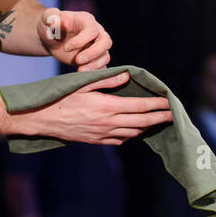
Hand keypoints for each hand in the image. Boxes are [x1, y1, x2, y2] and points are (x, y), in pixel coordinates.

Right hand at [19, 70, 172, 143]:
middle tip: (172, 115)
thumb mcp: (82, 84)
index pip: (140, 106)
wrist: (43, 119)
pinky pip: (120, 140)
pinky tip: (133, 130)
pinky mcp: (96, 140)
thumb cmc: (60, 98)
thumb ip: (106, 81)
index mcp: (107, 106)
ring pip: (133, 132)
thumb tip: (126, 76)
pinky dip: (130, 134)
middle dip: (159, 118)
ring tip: (156, 122)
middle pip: (142, 121)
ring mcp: (103, 133)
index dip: (157, 105)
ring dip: (147, 127)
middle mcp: (109, 122)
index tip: (169, 103)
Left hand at [39, 8, 112, 69]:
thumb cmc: (50, 25)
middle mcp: (97, 32)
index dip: (81, 40)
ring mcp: (98, 46)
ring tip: (79, 71)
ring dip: (94, 65)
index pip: (92, 30)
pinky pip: (102, 67)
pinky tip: (84, 77)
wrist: (51, 37)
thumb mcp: (47, 18)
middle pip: (105, 42)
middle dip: (93, 53)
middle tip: (78, 61)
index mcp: (86, 20)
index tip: (66, 48)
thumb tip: (53, 22)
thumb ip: (50, 18)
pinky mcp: (95, 59)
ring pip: (105, 56)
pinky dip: (95, 73)